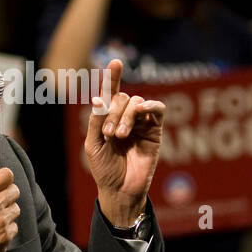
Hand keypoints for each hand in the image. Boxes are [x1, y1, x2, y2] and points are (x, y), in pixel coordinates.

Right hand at [0, 166, 20, 251]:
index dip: (4, 177)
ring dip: (7, 211)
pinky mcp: (5, 239)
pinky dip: (6, 229)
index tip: (1, 181)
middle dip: (6, 193)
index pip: (6, 175)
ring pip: (16, 209)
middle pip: (15, 191)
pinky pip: (14, 228)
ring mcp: (1, 223)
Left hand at [86, 59, 165, 225]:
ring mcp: (141, 123)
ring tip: (120, 135)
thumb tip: (99, 98)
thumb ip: (96, 121)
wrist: (119, 190)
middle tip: (110, 134)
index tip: (115, 62)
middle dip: (113, 112)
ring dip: (126, 115)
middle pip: (122, 98)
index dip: (113, 77)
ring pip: (136, 103)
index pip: (111, 93)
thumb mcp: (93, 144)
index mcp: (109, 118)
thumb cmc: (104, 169)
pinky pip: (158, 110)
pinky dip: (151, 105)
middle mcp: (126, 118)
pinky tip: (143, 110)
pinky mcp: (155, 131)